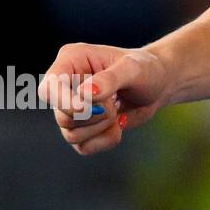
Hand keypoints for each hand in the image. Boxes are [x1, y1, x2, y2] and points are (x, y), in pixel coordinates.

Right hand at [41, 44, 171, 154]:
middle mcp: (65, 86)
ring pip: (72, 135)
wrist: (160, 85)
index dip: (64, 103)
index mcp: (71, 62)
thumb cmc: (146, 69)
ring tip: (118, 108)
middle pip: (63, 116)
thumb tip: (84, 94)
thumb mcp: (133, 68)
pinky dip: (105, 140)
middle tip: (115, 101)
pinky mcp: (82, 129)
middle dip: (95, 115)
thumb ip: (110, 79)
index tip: (86, 108)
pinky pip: (84, 147)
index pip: (49, 89)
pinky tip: (119, 123)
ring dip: (102, 127)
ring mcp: (71, 109)